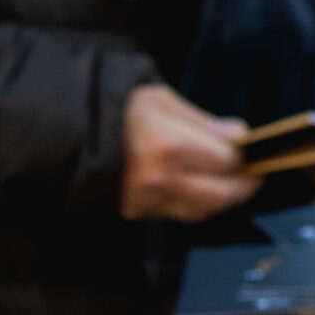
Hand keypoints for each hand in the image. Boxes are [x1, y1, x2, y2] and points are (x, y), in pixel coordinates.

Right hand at [119, 85, 256, 222]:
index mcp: (169, 147)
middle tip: (254, 174)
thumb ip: (203, 122)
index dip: (244, 155)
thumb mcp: (161, 100)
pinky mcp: (133, 212)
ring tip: (230, 182)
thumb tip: (239, 135)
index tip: (250, 147)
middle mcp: (160, 180)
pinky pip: (175, 213)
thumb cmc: (112, 109)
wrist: (60, 133)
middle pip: (221, 196)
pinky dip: (192, 203)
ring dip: (220, 199)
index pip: (228, 162)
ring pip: (200, 211)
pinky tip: (196, 187)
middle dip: (243, 186)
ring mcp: (145, 201)